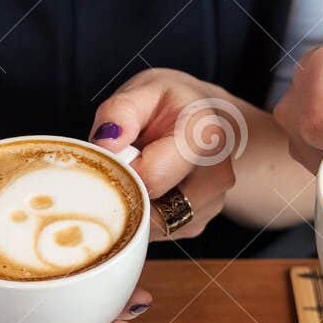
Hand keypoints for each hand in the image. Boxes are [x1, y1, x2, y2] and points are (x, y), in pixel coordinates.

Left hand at [88, 69, 242, 238]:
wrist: (205, 118)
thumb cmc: (171, 104)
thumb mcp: (144, 90)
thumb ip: (121, 111)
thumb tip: (106, 143)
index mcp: (205, 136)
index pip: (151, 177)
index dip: (123, 169)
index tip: (119, 153)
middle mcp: (217, 175)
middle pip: (150, 207)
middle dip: (127, 189)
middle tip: (127, 161)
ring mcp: (211, 204)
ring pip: (149, 224)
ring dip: (134, 203)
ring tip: (141, 170)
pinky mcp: (196, 224)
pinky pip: (154, 231)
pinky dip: (143, 213)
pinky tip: (150, 186)